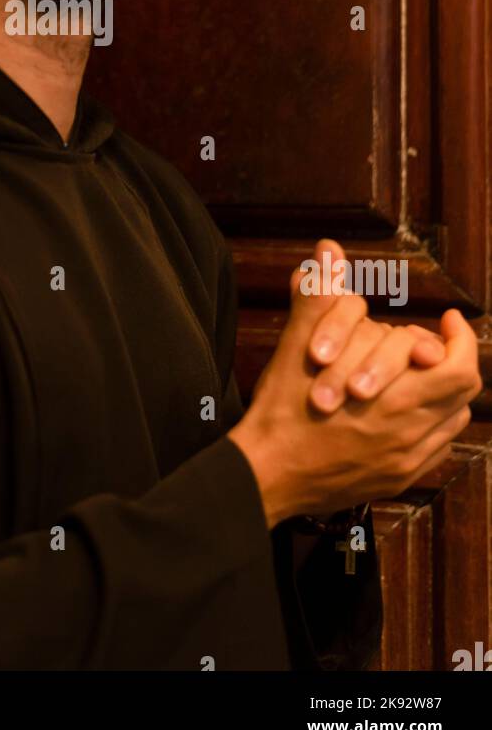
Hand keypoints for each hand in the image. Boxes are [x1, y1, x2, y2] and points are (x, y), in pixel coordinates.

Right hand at [228, 256, 482, 525]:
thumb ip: (319, 296)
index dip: (459, 338)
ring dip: (445, 392)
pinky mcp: (398, 481)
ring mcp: (406, 461)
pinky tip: (408, 411)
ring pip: (454, 420)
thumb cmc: (281, 409)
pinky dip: (433, 424)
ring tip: (421, 374)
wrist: (265, 474)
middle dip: (455, 360)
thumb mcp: (297, 348)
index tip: (446, 318)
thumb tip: (327, 248)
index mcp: (394, 399)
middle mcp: (410, 434)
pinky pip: (438, 449)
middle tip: (434, 344)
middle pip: (464, 392)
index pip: (459, 367)